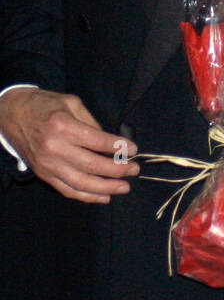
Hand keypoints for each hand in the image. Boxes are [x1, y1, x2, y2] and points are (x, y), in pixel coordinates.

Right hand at [0, 88, 138, 203]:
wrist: (11, 115)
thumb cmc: (44, 105)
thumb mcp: (71, 102)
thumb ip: (92, 122)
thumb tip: (111, 143)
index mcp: (64, 126)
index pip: (98, 142)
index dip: (119, 148)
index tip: (134, 150)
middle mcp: (55, 148)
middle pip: (92, 165)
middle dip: (118, 170)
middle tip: (135, 170)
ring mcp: (48, 165)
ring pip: (81, 183)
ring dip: (106, 188)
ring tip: (124, 188)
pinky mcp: (43, 174)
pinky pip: (67, 190)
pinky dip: (87, 196)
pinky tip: (103, 196)